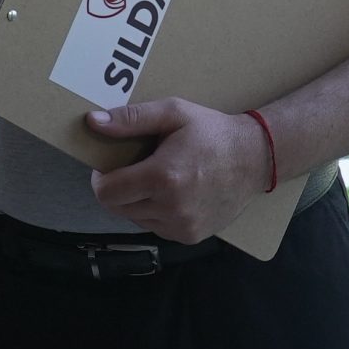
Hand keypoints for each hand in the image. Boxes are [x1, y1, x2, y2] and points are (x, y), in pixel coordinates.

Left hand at [84, 97, 270, 243]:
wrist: (255, 158)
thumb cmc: (211, 132)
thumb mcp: (172, 113)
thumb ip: (131, 118)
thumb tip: (94, 123)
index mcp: (163, 177)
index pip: (105, 192)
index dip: (100, 177)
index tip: (108, 165)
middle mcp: (171, 208)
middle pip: (116, 207)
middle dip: (117, 188)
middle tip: (134, 168)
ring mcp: (182, 226)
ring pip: (134, 219)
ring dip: (135, 201)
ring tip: (155, 179)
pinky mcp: (190, 236)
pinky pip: (155, 227)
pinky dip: (154, 213)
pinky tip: (170, 194)